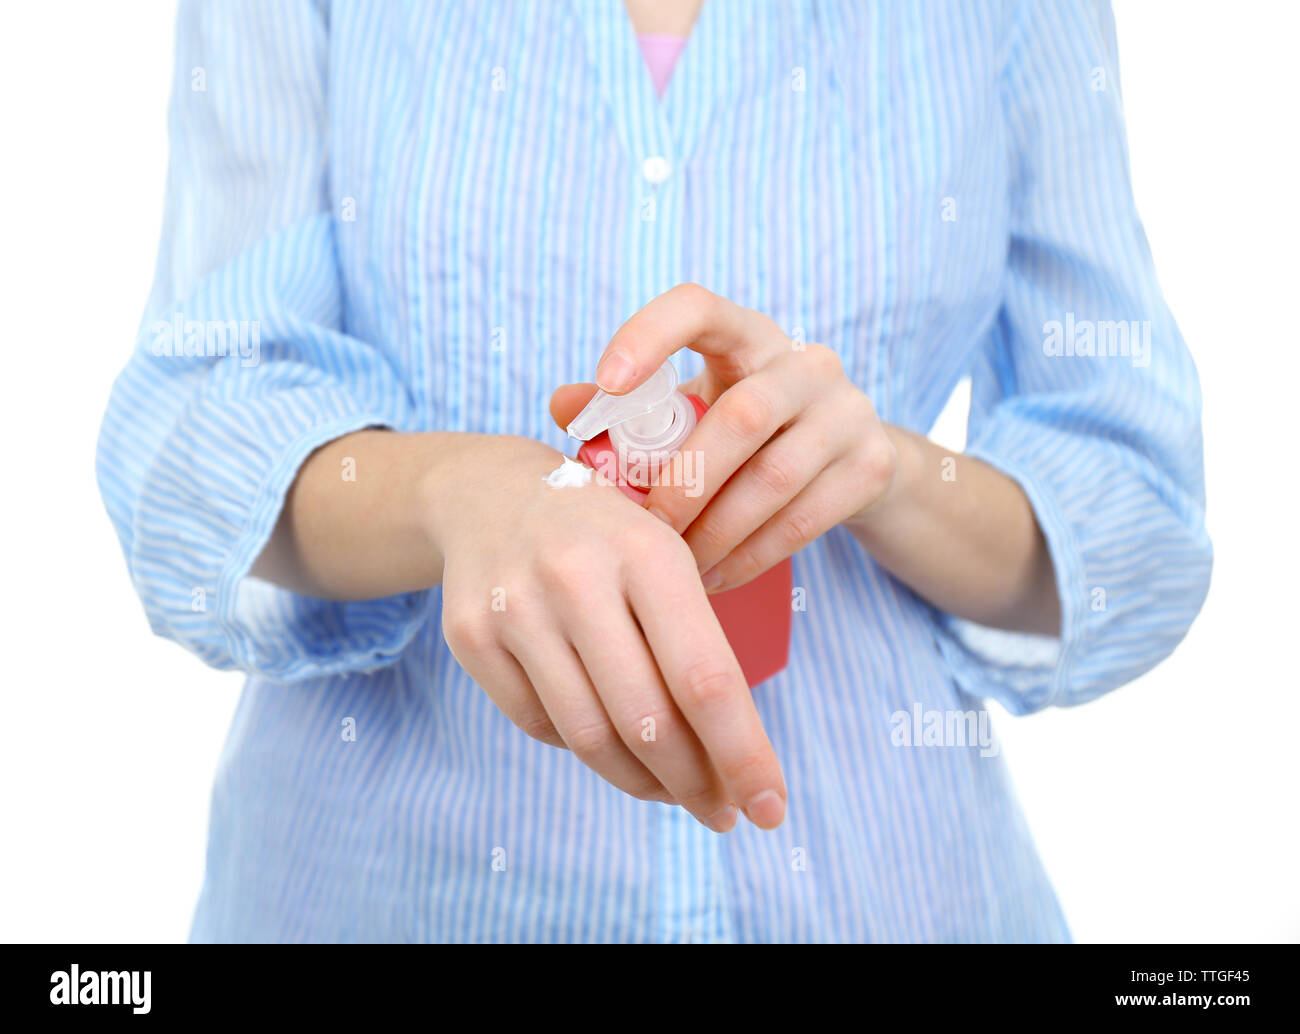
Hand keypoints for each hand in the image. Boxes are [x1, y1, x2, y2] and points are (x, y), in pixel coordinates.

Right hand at [426, 433, 787, 830]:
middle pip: (647, 720)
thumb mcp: (663, 557)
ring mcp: (515, 607)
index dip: (742, 754)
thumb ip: (694, 644)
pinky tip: (608, 743)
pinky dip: (582, 748)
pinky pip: (538, 726)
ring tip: (672, 790)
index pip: (705, 678)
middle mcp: (576, 576)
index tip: (769, 808)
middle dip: (694, 783)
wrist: (491, 493)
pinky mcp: (469, 635)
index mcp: (647, 552)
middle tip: (721, 810)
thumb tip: (732, 761)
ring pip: (588, 735)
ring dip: (641, 780)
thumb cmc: (604, 538)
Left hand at [551, 284, 898, 592]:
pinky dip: (750, 558)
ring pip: (775, 478)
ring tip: (675, 568)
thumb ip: (630, 411)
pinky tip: (712, 580)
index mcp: (747, 336)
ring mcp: (849, 412)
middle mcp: (807, 363)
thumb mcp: (694, 413)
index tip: (608, 382)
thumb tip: (565, 407)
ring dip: (715, 533)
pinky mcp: (873, 466)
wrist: (855, 465)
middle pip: (743, 416)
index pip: (699, 307)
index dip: (650, 336)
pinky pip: (804, 521)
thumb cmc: (748, 437)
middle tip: (646, 530)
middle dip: (685, 483)